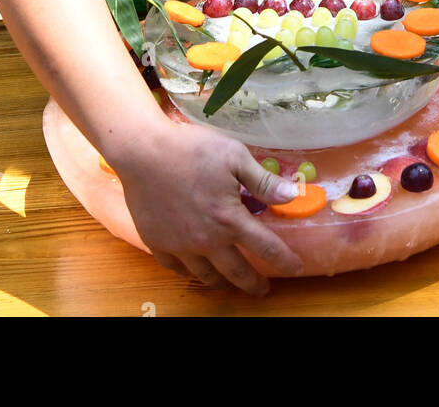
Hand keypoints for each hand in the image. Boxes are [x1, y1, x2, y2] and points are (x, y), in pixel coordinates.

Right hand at [116, 121, 303, 293]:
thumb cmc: (191, 148)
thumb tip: (292, 196)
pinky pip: (176, 269)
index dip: (284, 260)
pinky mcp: (156, 243)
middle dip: (253, 284)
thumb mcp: (234, 156)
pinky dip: (189, 272)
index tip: (295, 268)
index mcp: (229, 219)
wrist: (143, 151)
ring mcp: (179, 246)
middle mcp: (206, 240)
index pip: (265, 247)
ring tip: (230, 282)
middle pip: (237, 272)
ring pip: (206, 276)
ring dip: (223, 282)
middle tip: (263, 289)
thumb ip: (263, 181)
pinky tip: (194, 268)